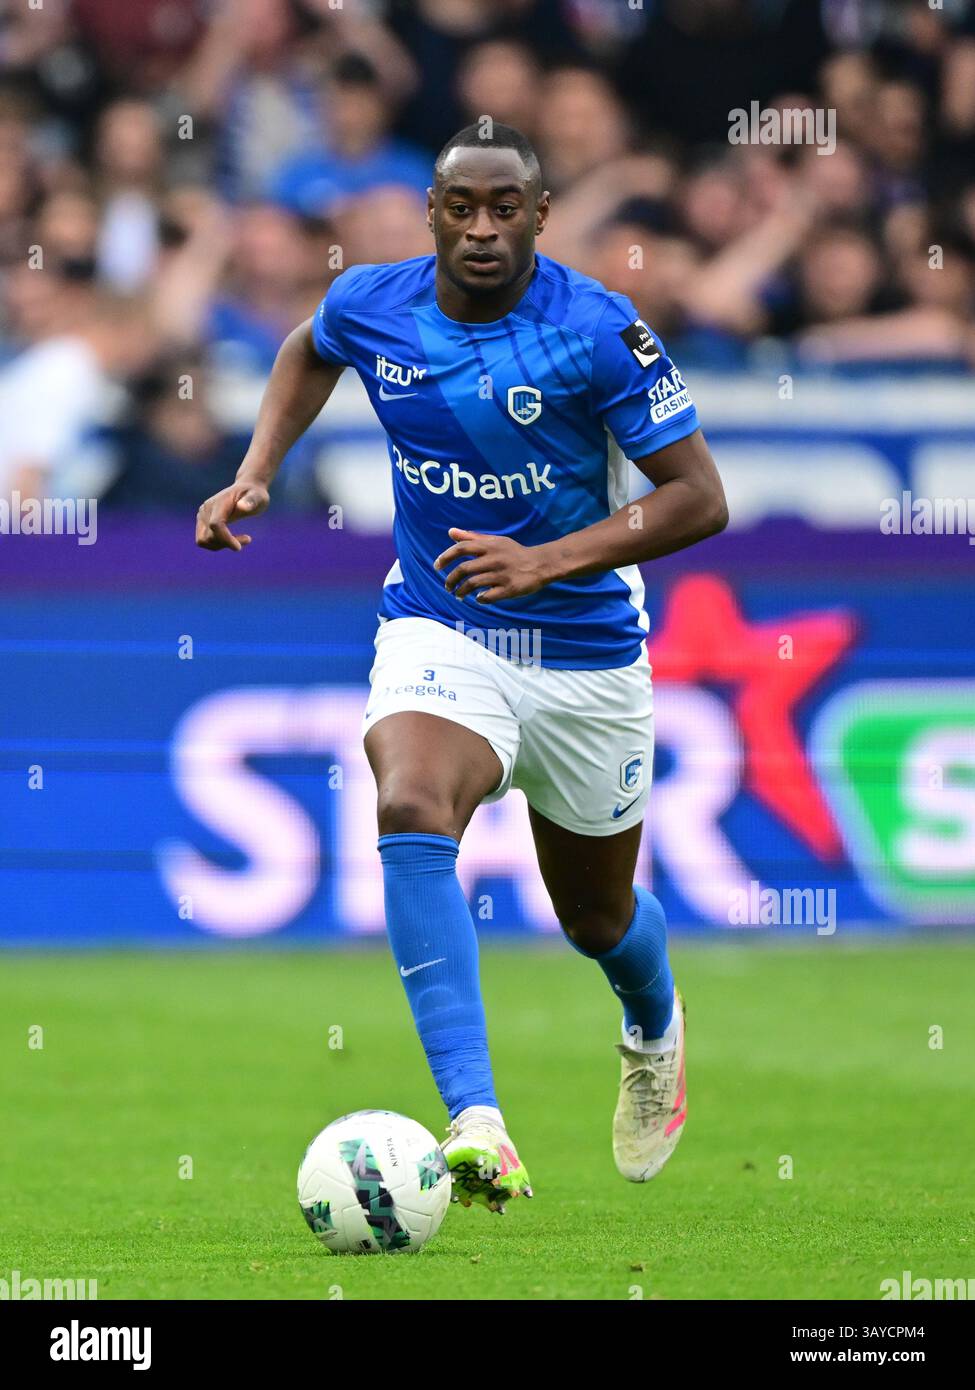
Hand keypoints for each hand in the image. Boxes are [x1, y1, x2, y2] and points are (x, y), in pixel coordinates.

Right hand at [195, 480, 268, 550]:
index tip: (239, 548)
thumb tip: (242, 507)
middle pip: (208, 536)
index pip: (215, 525)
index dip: (225, 539)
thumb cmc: (255, 494)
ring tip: (241, 540)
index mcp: (219, 502)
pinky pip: (204, 540)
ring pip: (203, 540)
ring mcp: (202, 515)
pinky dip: (218, 544)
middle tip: (247, 539)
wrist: (247, 490)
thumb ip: (252, 501)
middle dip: (226, 543)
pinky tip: (234, 540)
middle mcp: (206, 509)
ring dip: (221, 545)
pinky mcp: (202, 521)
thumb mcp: (259, 497)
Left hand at [433, 528, 554, 602]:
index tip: (437, 566)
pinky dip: (480, 599)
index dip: (445, 557)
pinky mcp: (510, 589)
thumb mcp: (495, 541)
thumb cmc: (514, 552)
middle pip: (464, 569)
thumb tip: (450, 531)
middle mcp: (494, 558)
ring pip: (473, 584)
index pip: (461, 548)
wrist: (540, 563)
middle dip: (451, 580)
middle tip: (447, 586)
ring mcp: (502, 574)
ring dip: (462, 591)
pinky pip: (489, 596)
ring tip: (458, 595)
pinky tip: (478, 599)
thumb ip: (472, 537)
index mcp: (489, 545)